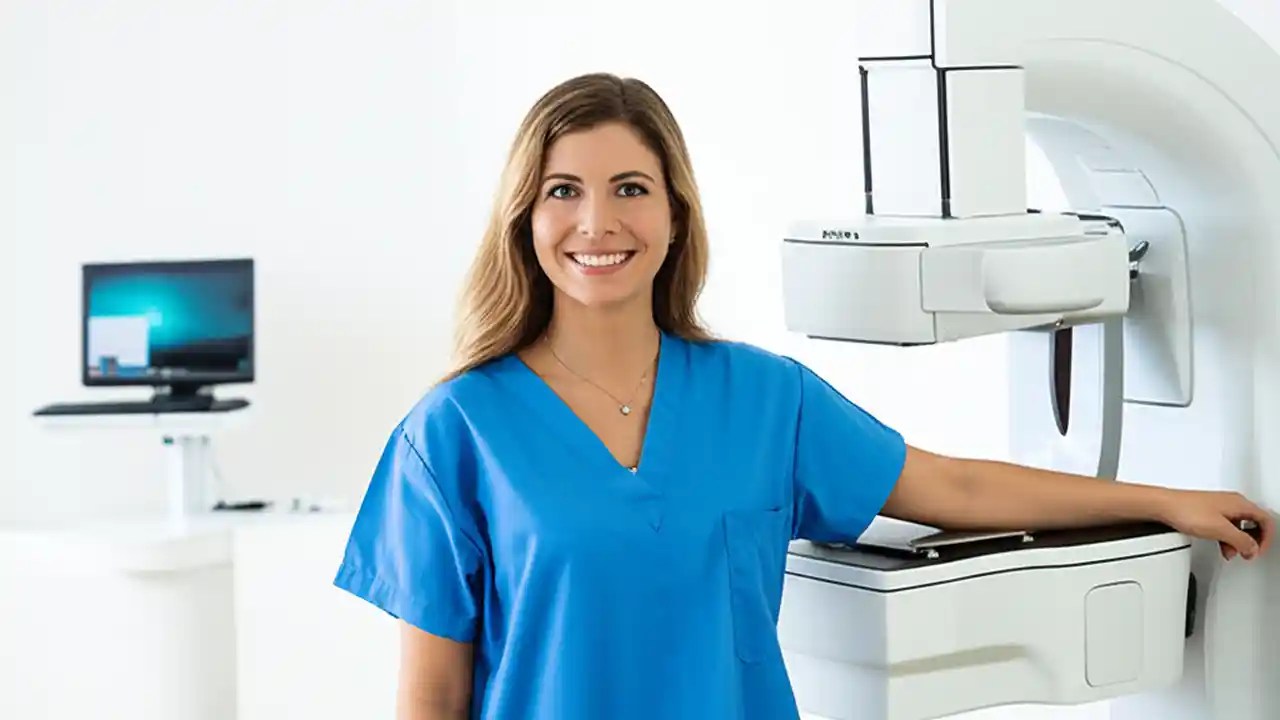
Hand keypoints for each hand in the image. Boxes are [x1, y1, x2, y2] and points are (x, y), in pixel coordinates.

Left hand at [1159, 489, 1274, 560]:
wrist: (1163, 505)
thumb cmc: (1186, 510)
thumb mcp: (1220, 530)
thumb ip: (1240, 541)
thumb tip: (1252, 548)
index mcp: (1239, 503)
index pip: (1265, 520)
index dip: (1267, 538)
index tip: (1259, 551)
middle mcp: (1231, 502)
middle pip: (1254, 522)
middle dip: (1253, 541)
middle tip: (1248, 553)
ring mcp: (1219, 506)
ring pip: (1239, 525)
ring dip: (1238, 541)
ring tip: (1231, 552)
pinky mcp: (1208, 512)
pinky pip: (1225, 526)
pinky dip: (1226, 537)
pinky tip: (1220, 546)